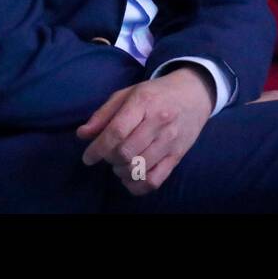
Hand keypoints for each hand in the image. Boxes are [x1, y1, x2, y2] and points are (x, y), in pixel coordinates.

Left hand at [76, 65, 213, 194]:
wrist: (195, 92)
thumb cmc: (156, 93)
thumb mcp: (128, 94)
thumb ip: (103, 114)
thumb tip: (82, 135)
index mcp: (143, 102)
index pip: (116, 132)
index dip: (97, 149)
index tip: (88, 157)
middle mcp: (159, 121)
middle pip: (126, 152)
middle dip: (110, 159)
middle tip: (108, 155)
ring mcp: (170, 140)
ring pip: (139, 168)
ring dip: (121, 172)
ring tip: (120, 164)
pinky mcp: (178, 155)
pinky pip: (155, 180)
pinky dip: (137, 185)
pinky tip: (131, 177)